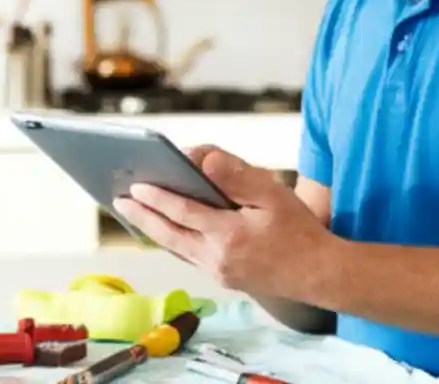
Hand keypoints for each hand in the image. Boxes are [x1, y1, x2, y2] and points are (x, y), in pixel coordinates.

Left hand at [112, 145, 335, 299]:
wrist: (320, 274)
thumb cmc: (300, 230)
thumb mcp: (273, 194)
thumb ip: (235, 175)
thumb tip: (200, 159)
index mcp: (228, 235)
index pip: (181, 212)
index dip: (156, 197)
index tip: (135, 185)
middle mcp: (216, 258)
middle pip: (168, 235)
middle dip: (142, 216)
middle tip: (119, 200)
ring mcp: (218, 272)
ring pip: (176, 248)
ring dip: (153, 230)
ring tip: (134, 213)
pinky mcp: (224, 278)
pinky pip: (189, 257)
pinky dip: (173, 241)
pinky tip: (167, 230)